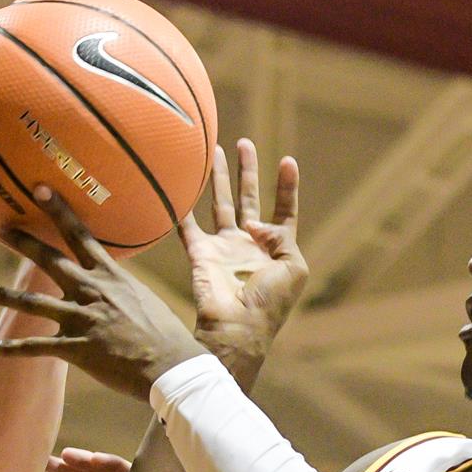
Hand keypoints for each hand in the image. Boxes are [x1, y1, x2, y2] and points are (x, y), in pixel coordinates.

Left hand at [0, 187, 205, 400]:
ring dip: (4, 295)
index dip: (58, 210)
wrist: (171, 368)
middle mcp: (92, 292)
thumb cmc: (167, 336)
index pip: (81, 235)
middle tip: (2, 227)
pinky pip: (36, 347)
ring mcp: (81, 320)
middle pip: (50, 260)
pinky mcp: (76, 349)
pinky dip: (13, 350)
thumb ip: (124, 288)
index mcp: (111, 277)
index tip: (39, 189)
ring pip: (33, 302)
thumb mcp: (147, 299)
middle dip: (24, 241)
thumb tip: (119, 280)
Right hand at [180, 140, 307, 355]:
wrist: (237, 328)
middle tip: (243, 143)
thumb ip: (283, 237)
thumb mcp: (294, 268)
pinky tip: (177, 186)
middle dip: (247, 171)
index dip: (286, 187)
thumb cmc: (271, 303)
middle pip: (248, 199)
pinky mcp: (200, 253)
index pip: (283, 211)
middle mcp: (248, 245)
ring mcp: (223, 249)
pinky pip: (188, 226)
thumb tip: (256, 222)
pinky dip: (181, 208)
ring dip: (217, 178)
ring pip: (219, 204)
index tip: (288, 161)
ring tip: (214, 149)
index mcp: (275, 250)